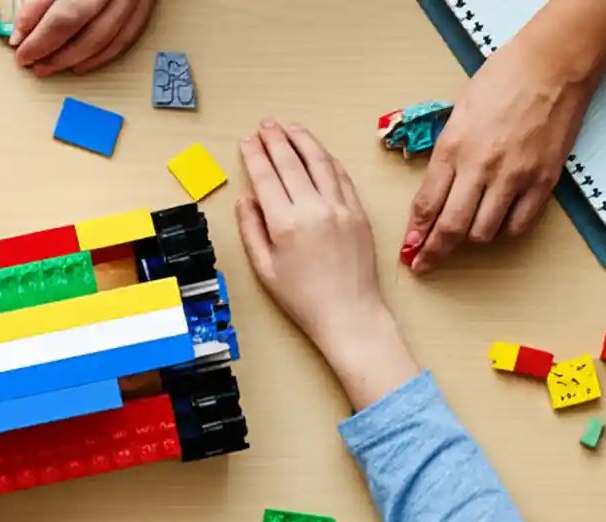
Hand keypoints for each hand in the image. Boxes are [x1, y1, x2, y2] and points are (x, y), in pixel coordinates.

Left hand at [10, 0, 155, 76]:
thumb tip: (23, 26)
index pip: (61, 12)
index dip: (37, 33)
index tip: (18, 44)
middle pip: (80, 25)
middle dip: (51, 50)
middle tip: (30, 62)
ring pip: (104, 37)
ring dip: (74, 58)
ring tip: (50, 65)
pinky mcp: (147, 0)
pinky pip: (127, 35)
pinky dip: (103, 55)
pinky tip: (82, 63)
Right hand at [237, 120, 419, 408]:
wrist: (349, 313)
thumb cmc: (302, 298)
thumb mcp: (265, 268)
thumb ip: (252, 229)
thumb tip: (246, 199)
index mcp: (285, 223)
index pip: (266, 176)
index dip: (255, 154)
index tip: (247, 140)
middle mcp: (313, 208)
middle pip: (291, 162)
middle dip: (276, 139)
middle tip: (265, 125)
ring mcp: (340, 207)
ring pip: (319, 162)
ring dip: (303, 140)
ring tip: (290, 127)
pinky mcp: (358, 212)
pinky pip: (341, 176)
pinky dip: (327, 159)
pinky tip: (318, 151)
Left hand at [402, 39, 592, 272]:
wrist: (551, 66)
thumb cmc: (499, 82)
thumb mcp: (456, 117)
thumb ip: (445, 157)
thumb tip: (433, 195)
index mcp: (451, 149)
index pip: (426, 206)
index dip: (415, 235)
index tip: (409, 251)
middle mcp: (480, 167)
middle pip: (451, 227)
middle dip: (434, 252)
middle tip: (426, 264)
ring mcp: (514, 176)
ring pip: (484, 232)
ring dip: (471, 238)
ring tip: (467, 231)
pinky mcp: (544, 180)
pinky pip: (519, 224)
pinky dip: (505, 230)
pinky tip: (499, 222)